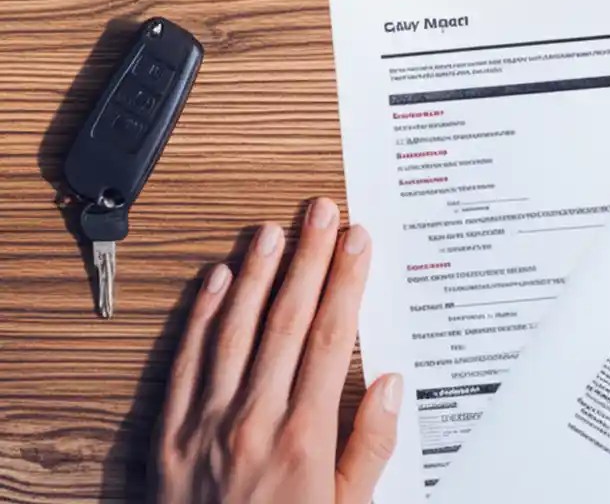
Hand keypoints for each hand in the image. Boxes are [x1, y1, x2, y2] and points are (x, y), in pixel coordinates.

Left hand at [152, 197, 401, 503]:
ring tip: (274, 230)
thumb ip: (368, 447)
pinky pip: (186, 362)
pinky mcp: (171, 435)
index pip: (331, 338)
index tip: (358, 242)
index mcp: (305, 436)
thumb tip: (387, 384)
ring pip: (235, 330)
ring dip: (258, 274)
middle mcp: (254, 419)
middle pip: (286, 321)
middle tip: (321, 212)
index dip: (346, 282)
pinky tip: (217, 281)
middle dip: (309, 259)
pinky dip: (201, 318)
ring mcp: (208, 423)